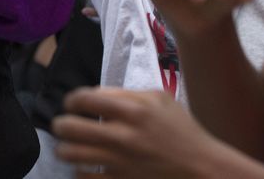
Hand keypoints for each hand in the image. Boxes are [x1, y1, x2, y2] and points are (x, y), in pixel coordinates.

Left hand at [53, 87, 222, 176]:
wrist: (202, 168)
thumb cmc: (181, 129)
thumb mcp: (158, 98)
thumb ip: (125, 92)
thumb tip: (94, 94)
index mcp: (132, 110)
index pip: (84, 98)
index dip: (71, 100)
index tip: (72, 104)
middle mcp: (122, 136)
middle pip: (69, 127)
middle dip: (60, 124)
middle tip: (64, 125)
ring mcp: (120, 163)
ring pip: (70, 154)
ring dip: (64, 148)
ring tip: (68, 145)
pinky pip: (84, 178)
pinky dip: (78, 171)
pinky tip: (84, 166)